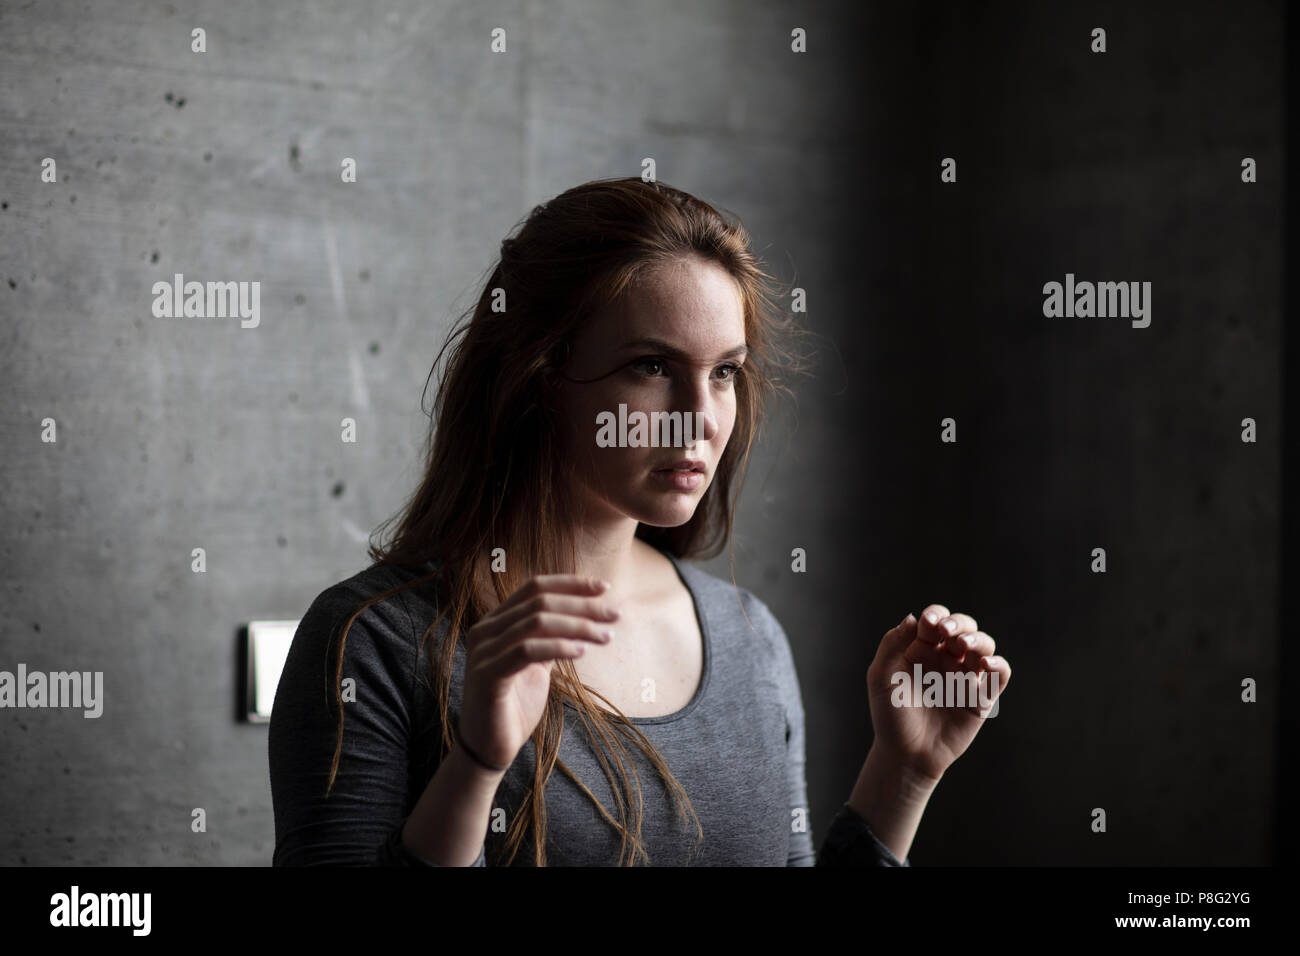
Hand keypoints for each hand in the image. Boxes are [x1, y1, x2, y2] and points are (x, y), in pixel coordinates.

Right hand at [458, 575, 617, 771]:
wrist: (490, 748)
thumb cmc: (515, 705)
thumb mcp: (536, 664)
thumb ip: (548, 637)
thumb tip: (581, 615)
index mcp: (495, 622)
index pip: (535, 587)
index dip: (571, 584)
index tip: (604, 587)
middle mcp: (485, 630)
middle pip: (540, 602)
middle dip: (583, 605)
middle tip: (615, 614)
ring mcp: (483, 651)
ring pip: (536, 622)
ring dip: (578, 626)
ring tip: (605, 636)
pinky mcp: (487, 675)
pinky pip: (527, 650)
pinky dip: (558, 646)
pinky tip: (581, 652)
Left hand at [865, 605, 1010, 784]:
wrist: (905, 754)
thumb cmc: (890, 715)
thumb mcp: (881, 677)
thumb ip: (892, 645)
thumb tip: (913, 617)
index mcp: (921, 649)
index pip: (936, 620)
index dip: (936, 614)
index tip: (928, 623)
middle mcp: (946, 659)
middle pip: (964, 627)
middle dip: (959, 623)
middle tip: (946, 632)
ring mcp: (965, 676)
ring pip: (984, 645)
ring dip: (978, 639)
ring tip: (963, 646)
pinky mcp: (981, 697)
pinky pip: (1000, 675)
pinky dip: (999, 665)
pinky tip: (986, 664)